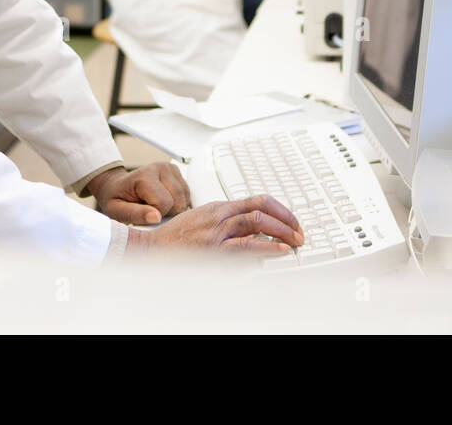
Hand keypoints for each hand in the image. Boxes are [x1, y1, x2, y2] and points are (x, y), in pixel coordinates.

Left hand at [88, 163, 191, 225]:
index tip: (143, 212)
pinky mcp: (177, 172)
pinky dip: (177, 203)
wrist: (116, 185)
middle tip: (149, 209)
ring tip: (154, 204)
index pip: (164, 203)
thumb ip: (135, 214)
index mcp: (145, 175)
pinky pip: (187, 195)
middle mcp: (161, 167)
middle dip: (167, 212)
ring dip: (173, 208)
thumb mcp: (117, 210)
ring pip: (185, 199)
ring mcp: (170, 168)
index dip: (156, 215)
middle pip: (178, 202)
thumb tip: (157, 218)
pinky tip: (163, 200)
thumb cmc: (116, 199)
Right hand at [126, 195, 304, 255]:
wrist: (151, 249)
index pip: (257, 200)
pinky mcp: (214, 248)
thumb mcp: (203, 223)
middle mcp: (220, 214)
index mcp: (219, 207)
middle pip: (262, 207)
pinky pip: (246, 244)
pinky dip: (267, 246)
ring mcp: (217, 230)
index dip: (280, 209)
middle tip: (299, 232)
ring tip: (295, 241)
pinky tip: (279, 251)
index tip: (292, 221)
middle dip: (286, 219)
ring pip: (257, 221)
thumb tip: (251, 235)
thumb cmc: (175, 240)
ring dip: (282, 231)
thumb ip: (227, 225)